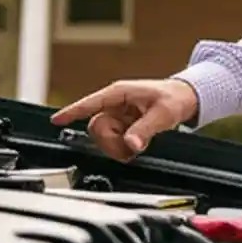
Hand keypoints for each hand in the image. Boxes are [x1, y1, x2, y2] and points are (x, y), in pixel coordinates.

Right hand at [49, 79, 199, 161]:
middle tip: (131, 145)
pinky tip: (137, 144)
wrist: (185, 99)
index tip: (56, 121)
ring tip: (138, 144)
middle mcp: (114, 105)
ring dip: (118, 147)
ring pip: (103, 138)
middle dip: (110, 142)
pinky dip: (124, 149)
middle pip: (95, 128)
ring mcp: (117, 117)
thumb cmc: (174, 98)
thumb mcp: (163, 113)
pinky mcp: (122, 127)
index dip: (72, 112)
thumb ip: (145, 130)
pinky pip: (113, 143)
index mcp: (119, 94)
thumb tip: (130, 144)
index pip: (90, 103)